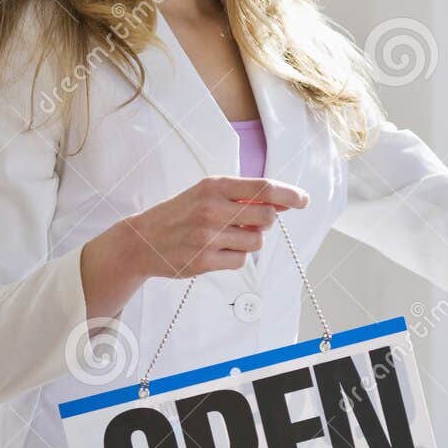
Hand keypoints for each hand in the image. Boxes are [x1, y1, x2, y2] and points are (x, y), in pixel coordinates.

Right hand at [127, 176, 309, 277]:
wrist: (143, 240)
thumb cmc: (180, 214)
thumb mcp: (207, 193)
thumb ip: (242, 196)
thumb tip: (283, 202)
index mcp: (214, 186)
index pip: (264, 188)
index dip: (289, 194)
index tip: (303, 200)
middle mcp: (212, 209)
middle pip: (267, 217)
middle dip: (266, 223)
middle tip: (249, 223)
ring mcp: (208, 236)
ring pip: (256, 242)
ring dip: (249, 241)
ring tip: (227, 237)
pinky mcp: (205, 260)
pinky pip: (241, 261)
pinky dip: (235, 257)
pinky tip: (217, 251)